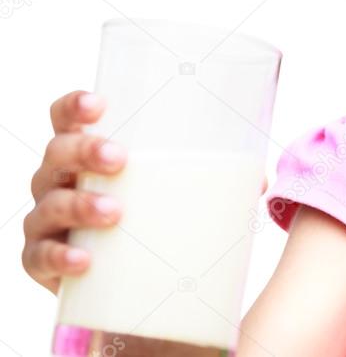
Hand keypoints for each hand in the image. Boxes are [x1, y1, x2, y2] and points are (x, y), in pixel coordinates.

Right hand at [22, 90, 271, 295]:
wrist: (124, 286)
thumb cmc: (149, 219)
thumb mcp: (177, 192)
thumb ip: (219, 180)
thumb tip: (262, 179)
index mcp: (85, 152)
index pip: (66, 119)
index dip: (73, 106)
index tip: (98, 103)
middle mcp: (58, 181)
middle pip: (57, 154)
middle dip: (84, 151)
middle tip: (120, 159)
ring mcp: (46, 222)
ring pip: (49, 204)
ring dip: (78, 204)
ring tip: (114, 212)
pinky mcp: (43, 263)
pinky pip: (39, 259)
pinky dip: (59, 258)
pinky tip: (83, 260)